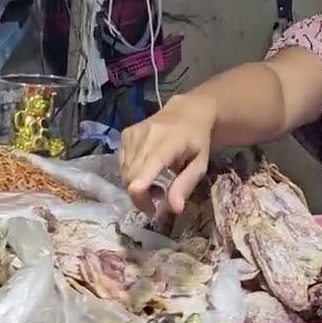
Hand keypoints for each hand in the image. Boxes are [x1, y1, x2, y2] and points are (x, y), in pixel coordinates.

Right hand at [119, 95, 217, 213]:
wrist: (188, 111)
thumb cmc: (197, 140)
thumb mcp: (200, 164)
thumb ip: (185, 185)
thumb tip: (174, 210)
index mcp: (166, 144)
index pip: (141, 175)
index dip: (141, 198)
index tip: (153, 210)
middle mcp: (145, 136)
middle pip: (130, 178)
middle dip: (140, 197)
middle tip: (158, 198)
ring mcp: (132, 133)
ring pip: (124, 172)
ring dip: (136, 186)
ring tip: (155, 184)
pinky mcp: (126, 134)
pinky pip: (121, 163)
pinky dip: (131, 174)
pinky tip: (145, 173)